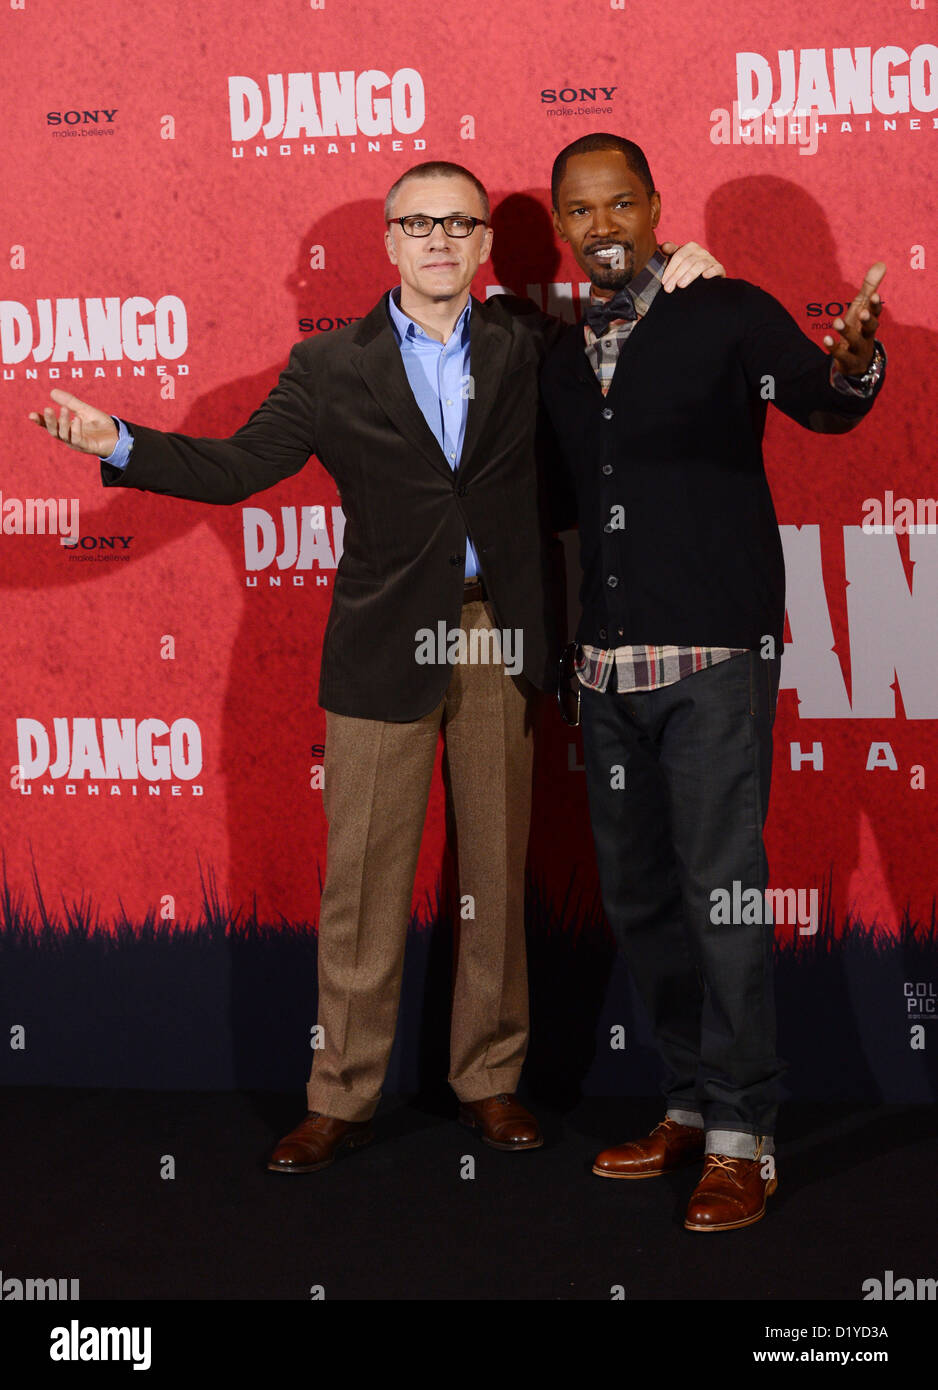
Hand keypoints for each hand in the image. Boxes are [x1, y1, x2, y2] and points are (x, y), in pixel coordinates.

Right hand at [28, 388, 118, 456]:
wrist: (118, 435)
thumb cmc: (100, 425)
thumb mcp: (84, 410)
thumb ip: (70, 402)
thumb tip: (52, 391)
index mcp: (66, 428)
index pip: (50, 425)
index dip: (40, 421)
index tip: (31, 415)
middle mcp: (69, 437)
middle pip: (54, 431)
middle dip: (50, 421)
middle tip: (47, 409)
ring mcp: (77, 443)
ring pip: (64, 435)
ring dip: (63, 422)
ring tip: (64, 410)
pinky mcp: (87, 447)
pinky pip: (78, 439)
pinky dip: (75, 429)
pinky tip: (76, 419)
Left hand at [659, 240, 724, 291]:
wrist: (706, 278)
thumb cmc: (688, 268)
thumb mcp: (678, 259)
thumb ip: (671, 252)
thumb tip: (663, 247)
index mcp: (691, 247)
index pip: (679, 256)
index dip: (670, 269)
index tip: (664, 281)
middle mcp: (702, 251)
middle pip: (688, 262)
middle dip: (677, 275)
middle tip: (669, 288)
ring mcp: (711, 259)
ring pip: (700, 265)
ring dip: (690, 275)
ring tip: (681, 285)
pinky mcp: (719, 268)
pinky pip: (716, 268)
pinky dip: (711, 271)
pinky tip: (705, 277)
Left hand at [823, 262, 884, 376]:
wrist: (857, 362)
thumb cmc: (859, 328)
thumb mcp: (862, 307)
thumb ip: (869, 288)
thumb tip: (881, 263)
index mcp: (870, 321)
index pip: (876, 313)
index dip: (875, 305)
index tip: (874, 296)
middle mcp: (867, 335)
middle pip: (871, 328)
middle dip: (867, 320)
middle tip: (862, 312)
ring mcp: (858, 350)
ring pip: (855, 341)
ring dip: (846, 332)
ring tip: (836, 321)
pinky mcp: (848, 361)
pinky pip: (841, 355)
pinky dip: (833, 347)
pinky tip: (825, 338)